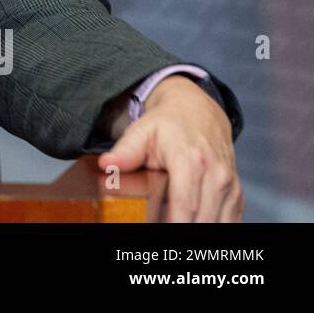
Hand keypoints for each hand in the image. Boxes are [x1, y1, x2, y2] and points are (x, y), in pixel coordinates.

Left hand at [98, 75, 242, 221]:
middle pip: (202, 220)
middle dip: (182, 230)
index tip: (158, 230)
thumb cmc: (166, 125)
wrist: (198, 112)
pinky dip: (213, 227)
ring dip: (199, 230)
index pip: (185, 204)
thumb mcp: (141, 131)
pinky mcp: (236, 194)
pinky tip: (193, 222)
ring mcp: (229, 186)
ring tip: (172, 223)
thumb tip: (108, 164)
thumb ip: (125, 151)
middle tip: (158, 228)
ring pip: (219, 224)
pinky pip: (230, 222)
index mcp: (190, 160)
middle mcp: (216, 174)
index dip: (173, 224)